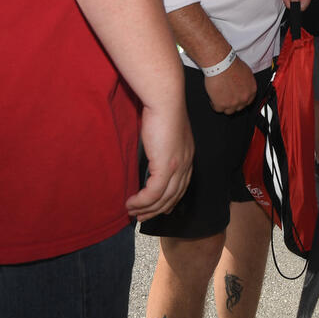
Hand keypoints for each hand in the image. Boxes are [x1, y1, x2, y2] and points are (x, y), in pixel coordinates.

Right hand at [126, 103, 193, 220]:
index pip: (181, 186)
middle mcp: (186, 164)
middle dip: (157, 210)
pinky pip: (153, 193)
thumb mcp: (164, 131)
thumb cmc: (162, 109)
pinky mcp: (166, 167)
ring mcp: (178, 167)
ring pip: (163, 199)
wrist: (166, 100)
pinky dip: (141, 201)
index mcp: (188, 156)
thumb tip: (150, 153)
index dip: (169, 200)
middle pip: (173, 196)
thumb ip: (161, 145)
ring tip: (132, 212)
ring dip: (146, 209)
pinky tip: (131, 203)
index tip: (158, 208)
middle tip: (142, 217)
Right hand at [204, 58, 256, 114]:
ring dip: (224, 105)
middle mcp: (244, 97)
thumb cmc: (231, 64)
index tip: (236, 98)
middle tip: (227, 97)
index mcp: (251, 90)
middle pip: (239, 107)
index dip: (240, 100)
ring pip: (229, 111)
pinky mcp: (222, 104)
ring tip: (219, 98)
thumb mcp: (245, 72)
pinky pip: (218, 109)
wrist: (221, 64)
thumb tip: (242, 85)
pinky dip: (214, 104)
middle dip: (232, 103)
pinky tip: (213, 99)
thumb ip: (245, 82)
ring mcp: (233, 103)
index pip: (248, 101)